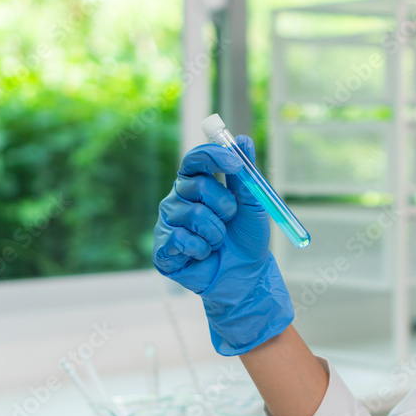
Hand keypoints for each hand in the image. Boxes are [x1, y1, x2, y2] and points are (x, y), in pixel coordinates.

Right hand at [153, 136, 293, 355]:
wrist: (245, 276)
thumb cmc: (247, 239)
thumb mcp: (253, 205)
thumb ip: (246, 175)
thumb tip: (243, 139)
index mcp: (198, 184)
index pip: (195, 159)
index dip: (214, 157)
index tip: (236, 164)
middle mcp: (178, 199)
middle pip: (196, 185)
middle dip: (224, 204)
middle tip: (231, 219)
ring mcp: (168, 222)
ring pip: (192, 214)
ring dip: (216, 231)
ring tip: (219, 241)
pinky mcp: (162, 247)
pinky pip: (181, 238)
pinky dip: (202, 248)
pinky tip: (204, 254)